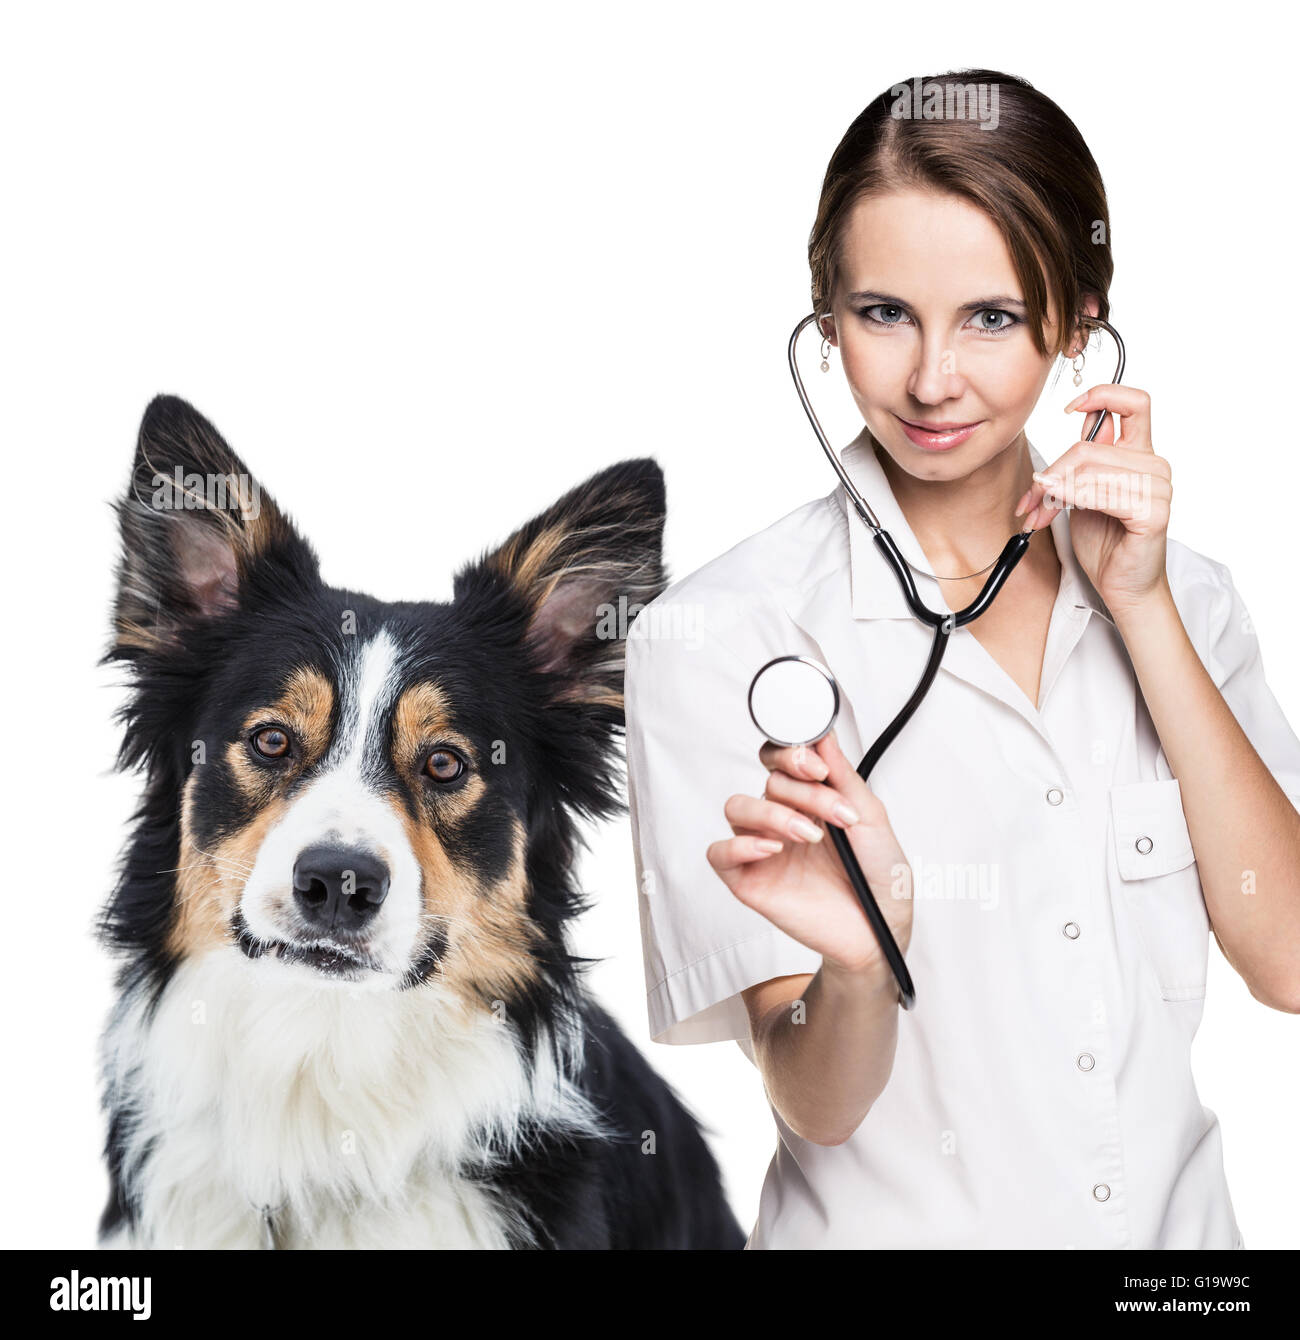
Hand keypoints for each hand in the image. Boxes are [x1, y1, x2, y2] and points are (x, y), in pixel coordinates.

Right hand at [706, 729, 913, 973]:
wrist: (881, 931)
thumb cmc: (880, 878)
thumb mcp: (870, 818)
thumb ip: (843, 776)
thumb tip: (823, 736)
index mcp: (809, 798)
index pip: (779, 758)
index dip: (790, 753)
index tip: (817, 765)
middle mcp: (782, 818)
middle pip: (767, 781)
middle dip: (802, 791)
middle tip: (834, 814)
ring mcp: (763, 848)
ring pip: (737, 807)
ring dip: (773, 813)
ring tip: (808, 835)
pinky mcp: (749, 880)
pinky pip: (720, 852)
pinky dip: (740, 844)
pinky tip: (772, 849)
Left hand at [1013, 385, 1171, 615]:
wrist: (1123, 587)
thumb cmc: (1105, 542)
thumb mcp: (1086, 492)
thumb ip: (1087, 459)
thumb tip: (1079, 421)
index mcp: (1140, 454)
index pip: (1134, 403)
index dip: (1102, 395)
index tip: (1070, 408)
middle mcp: (1154, 465)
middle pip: (1089, 447)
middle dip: (1051, 473)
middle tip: (1030, 500)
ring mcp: (1158, 488)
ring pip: (1090, 469)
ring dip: (1053, 492)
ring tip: (1038, 513)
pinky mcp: (1153, 512)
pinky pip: (1102, 495)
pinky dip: (1072, 499)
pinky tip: (1054, 509)